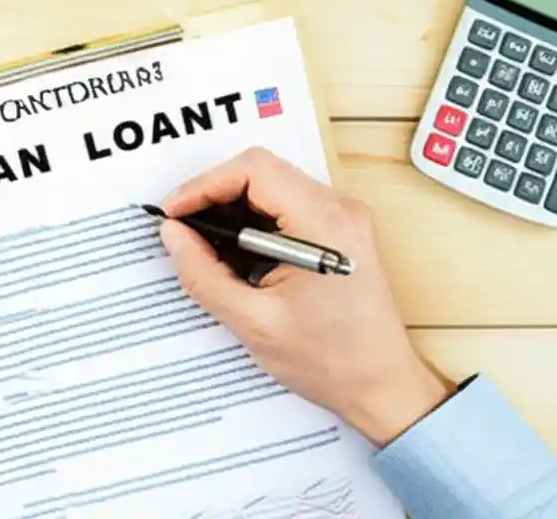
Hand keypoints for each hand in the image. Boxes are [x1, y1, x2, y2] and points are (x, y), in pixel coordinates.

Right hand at [159, 148, 451, 445]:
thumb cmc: (331, 361)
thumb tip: (173, 235)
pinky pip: (287, 208)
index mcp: (323, 224)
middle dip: (215, 196)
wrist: (383, 385)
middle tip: (183, 229)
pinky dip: (254, 223)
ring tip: (206, 247)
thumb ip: (204, 274)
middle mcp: (338, 209)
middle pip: (262, 173)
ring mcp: (342, 219)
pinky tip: (237, 257)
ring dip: (233, 210)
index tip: (175, 212)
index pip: (254, 170)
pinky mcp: (339, 232)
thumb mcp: (253, 322)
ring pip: (272, 188)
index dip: (205, 184)